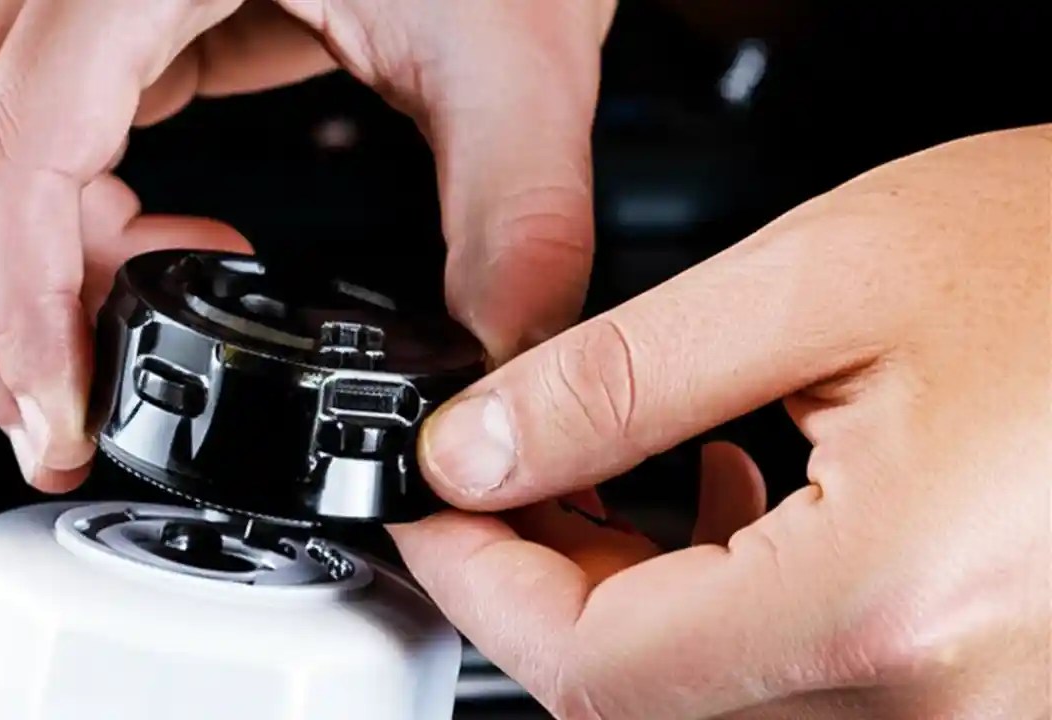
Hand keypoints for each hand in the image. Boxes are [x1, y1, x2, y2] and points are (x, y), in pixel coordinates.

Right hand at [0, 0, 614, 489]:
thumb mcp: (517, 67)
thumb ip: (514, 234)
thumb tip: (492, 377)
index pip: (20, 142)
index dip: (22, 302)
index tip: (61, 412)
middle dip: (8, 312)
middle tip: (64, 424)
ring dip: (37, 270)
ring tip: (131, 347)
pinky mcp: (138, 14)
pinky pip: (56, 125)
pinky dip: (86, 220)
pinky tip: (175, 256)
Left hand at [392, 125, 1050, 717]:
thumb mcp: (818, 283)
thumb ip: (618, 385)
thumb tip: (479, 452)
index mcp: (891, 605)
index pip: (594, 669)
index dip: (482, 587)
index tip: (435, 513)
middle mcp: (950, 700)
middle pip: (647, 698)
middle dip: (547, 586)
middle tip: (514, 476)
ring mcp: (981, 713)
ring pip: (718, 699)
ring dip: (634, 598)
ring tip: (627, 473)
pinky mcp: (990, 687)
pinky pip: (804, 686)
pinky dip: (726, 610)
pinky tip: (737, 502)